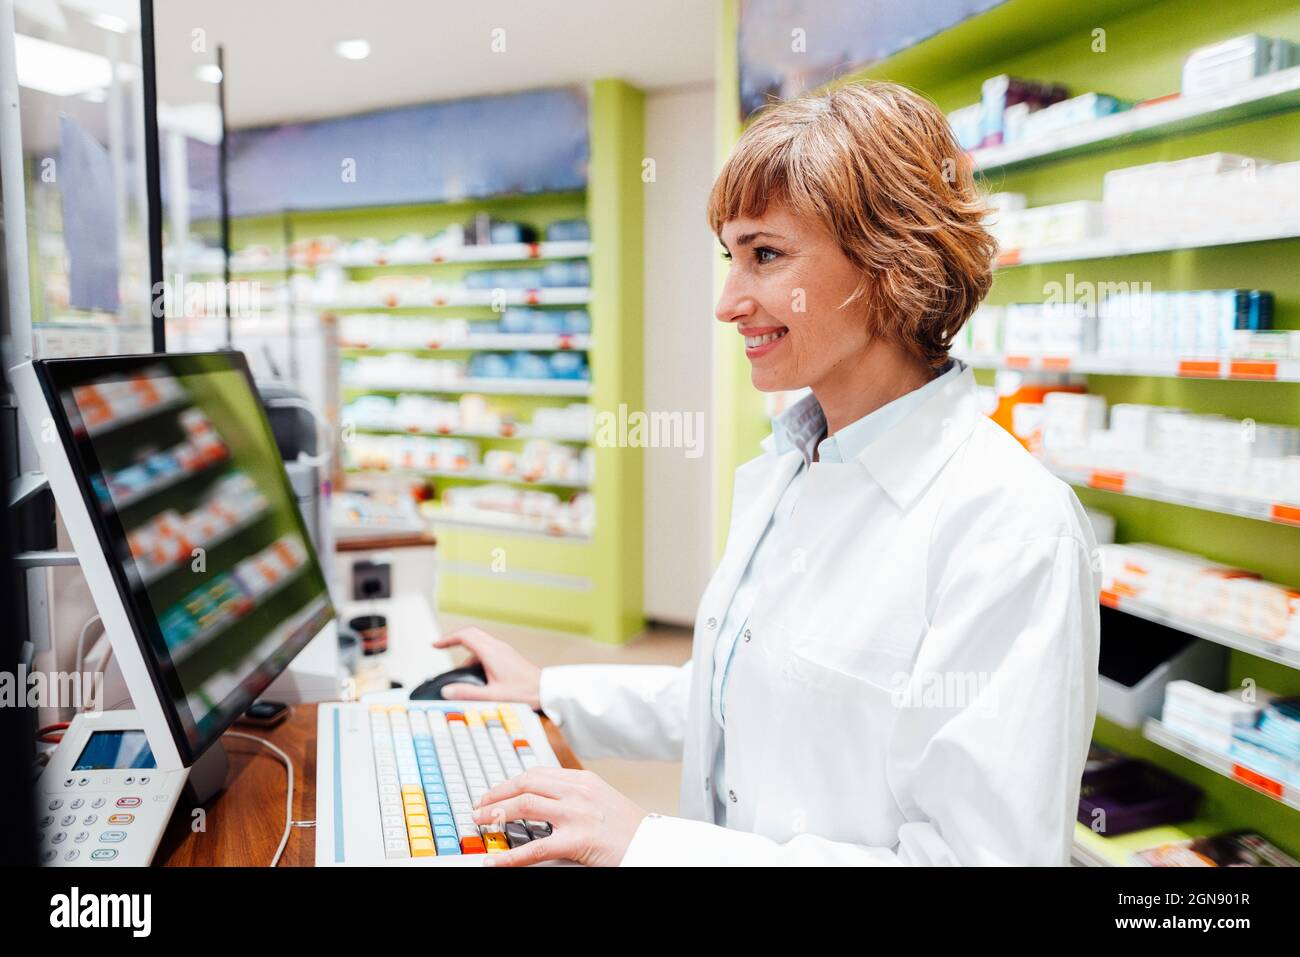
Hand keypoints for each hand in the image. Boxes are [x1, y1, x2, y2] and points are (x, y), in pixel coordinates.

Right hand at [432, 625, 541, 708]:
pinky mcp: (507, 655)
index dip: (448, 639)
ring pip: (479, 640)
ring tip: (459, 669)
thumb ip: (468, 693)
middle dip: (454, 638)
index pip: (465, 636)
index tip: (436, 645)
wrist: (545, 690)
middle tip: (441, 647)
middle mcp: (497, 647)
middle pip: (471, 633)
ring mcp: (503, 650)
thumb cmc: (524, 692)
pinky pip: (487, 648)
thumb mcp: (492, 695)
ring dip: (466, 649)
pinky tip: (476, 673)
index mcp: (491, 652)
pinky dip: (476, 654)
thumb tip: (447, 691)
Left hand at [473, 767, 646, 866]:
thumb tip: (542, 805)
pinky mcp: (578, 840)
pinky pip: (536, 846)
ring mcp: (577, 814)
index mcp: (582, 780)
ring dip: (496, 813)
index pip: (536, 774)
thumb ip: (574, 798)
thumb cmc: (629, 828)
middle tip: (479, 806)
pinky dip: (511, 855)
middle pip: (525, 784)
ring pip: (525, 806)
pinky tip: (496, 860)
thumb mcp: (601, 801)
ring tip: (480, 822)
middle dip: (496, 794)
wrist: (654, 845)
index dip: (510, 783)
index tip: (495, 792)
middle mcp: (578, 791)